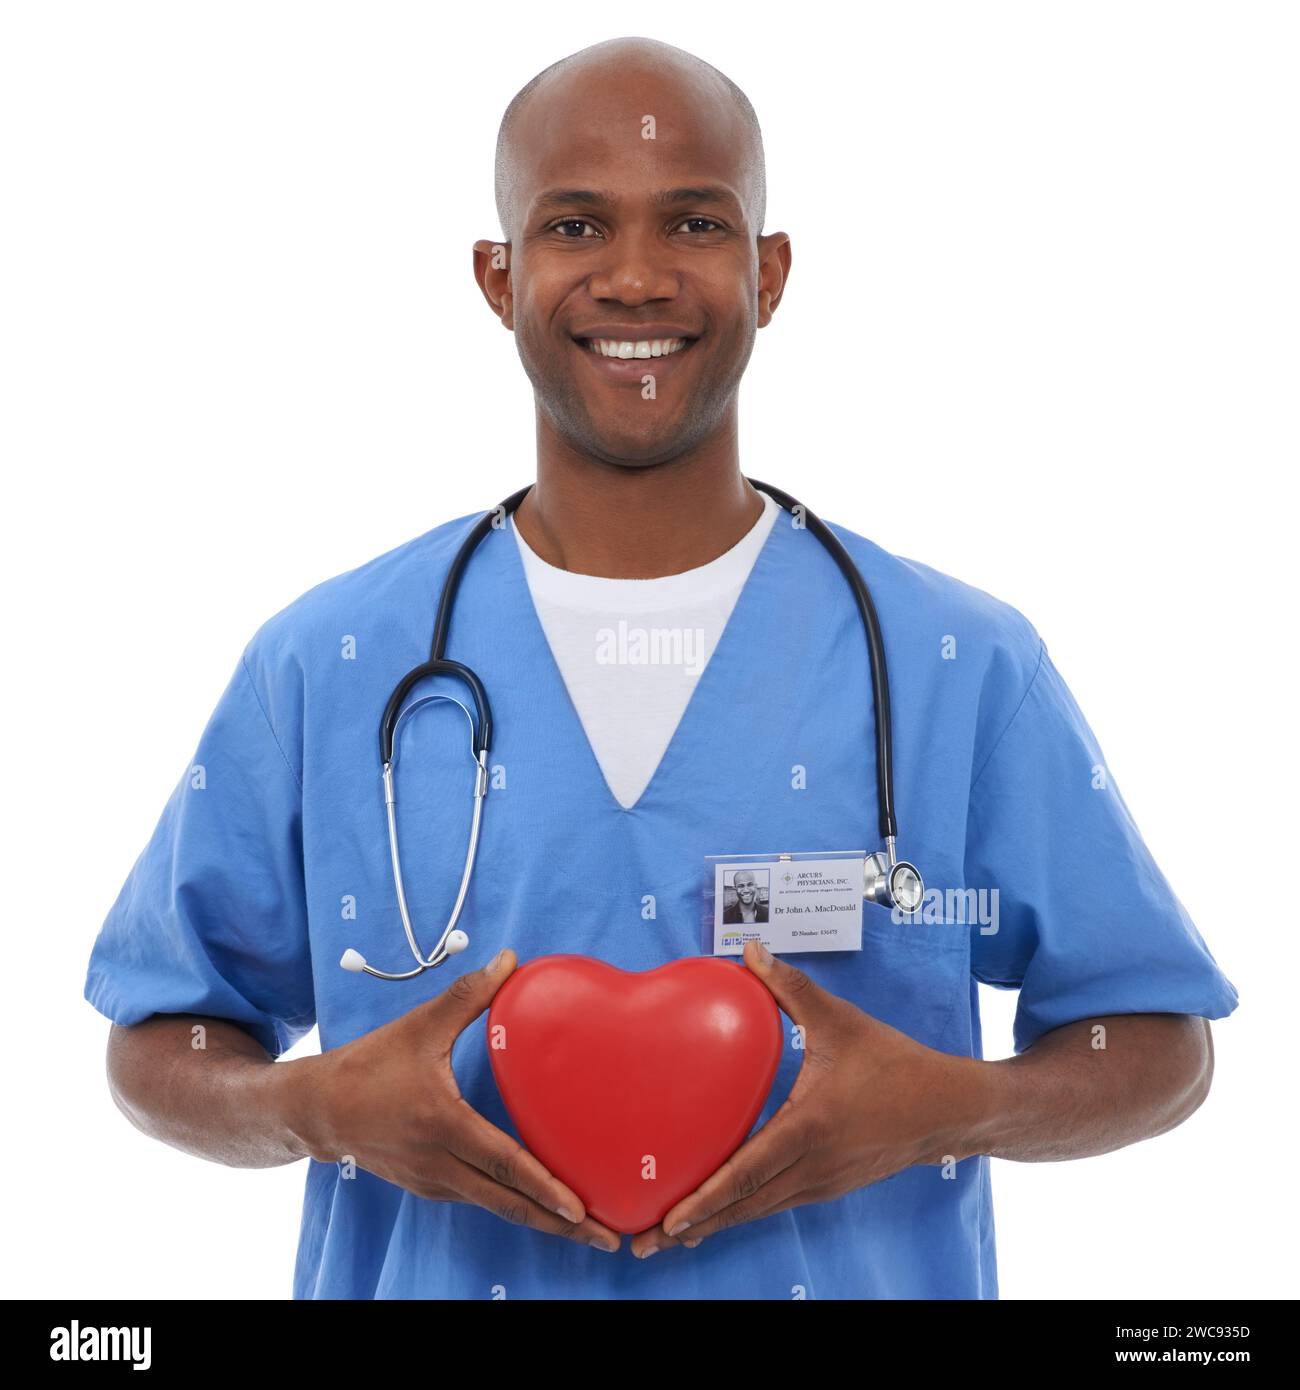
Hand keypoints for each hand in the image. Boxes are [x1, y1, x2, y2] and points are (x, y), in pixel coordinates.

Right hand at [286, 948, 621, 1252]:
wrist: (316, 1109)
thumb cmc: (369, 1065)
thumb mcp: (420, 1025)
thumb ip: (470, 995)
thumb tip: (509, 959)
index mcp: (444, 1125)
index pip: (505, 1164)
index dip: (545, 1188)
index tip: (581, 1209)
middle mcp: (440, 1164)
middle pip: (510, 1202)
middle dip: (562, 1225)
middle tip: (607, 1240)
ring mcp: (433, 1182)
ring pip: (496, 1206)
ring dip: (540, 1218)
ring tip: (583, 1228)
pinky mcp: (427, 1187)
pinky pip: (479, 1198)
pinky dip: (513, 1204)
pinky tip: (538, 1204)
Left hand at [630, 940, 983, 1256]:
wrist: (948, 1108)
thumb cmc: (895, 1063)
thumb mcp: (840, 1020)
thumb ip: (790, 986)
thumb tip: (750, 951)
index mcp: (811, 1127)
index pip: (748, 1170)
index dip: (706, 1198)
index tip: (670, 1220)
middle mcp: (814, 1166)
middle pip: (743, 1205)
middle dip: (693, 1228)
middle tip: (643, 1242)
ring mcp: (822, 1183)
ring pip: (758, 1210)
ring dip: (713, 1225)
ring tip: (666, 1238)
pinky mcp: (828, 1186)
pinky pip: (775, 1204)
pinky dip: (740, 1213)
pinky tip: (716, 1215)